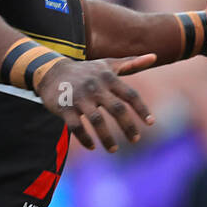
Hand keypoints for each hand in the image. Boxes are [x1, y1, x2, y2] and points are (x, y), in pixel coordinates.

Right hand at [34, 54, 156, 151]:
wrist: (51, 71)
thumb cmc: (86, 71)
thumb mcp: (108, 65)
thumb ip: (131, 63)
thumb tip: (155, 56)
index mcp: (108, 78)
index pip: (130, 94)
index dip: (142, 109)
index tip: (151, 123)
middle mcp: (95, 87)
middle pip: (116, 109)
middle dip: (128, 126)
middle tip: (136, 140)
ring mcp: (79, 98)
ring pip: (96, 121)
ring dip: (107, 138)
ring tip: (114, 150)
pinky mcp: (64, 108)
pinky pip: (76, 127)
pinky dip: (85, 138)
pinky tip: (92, 147)